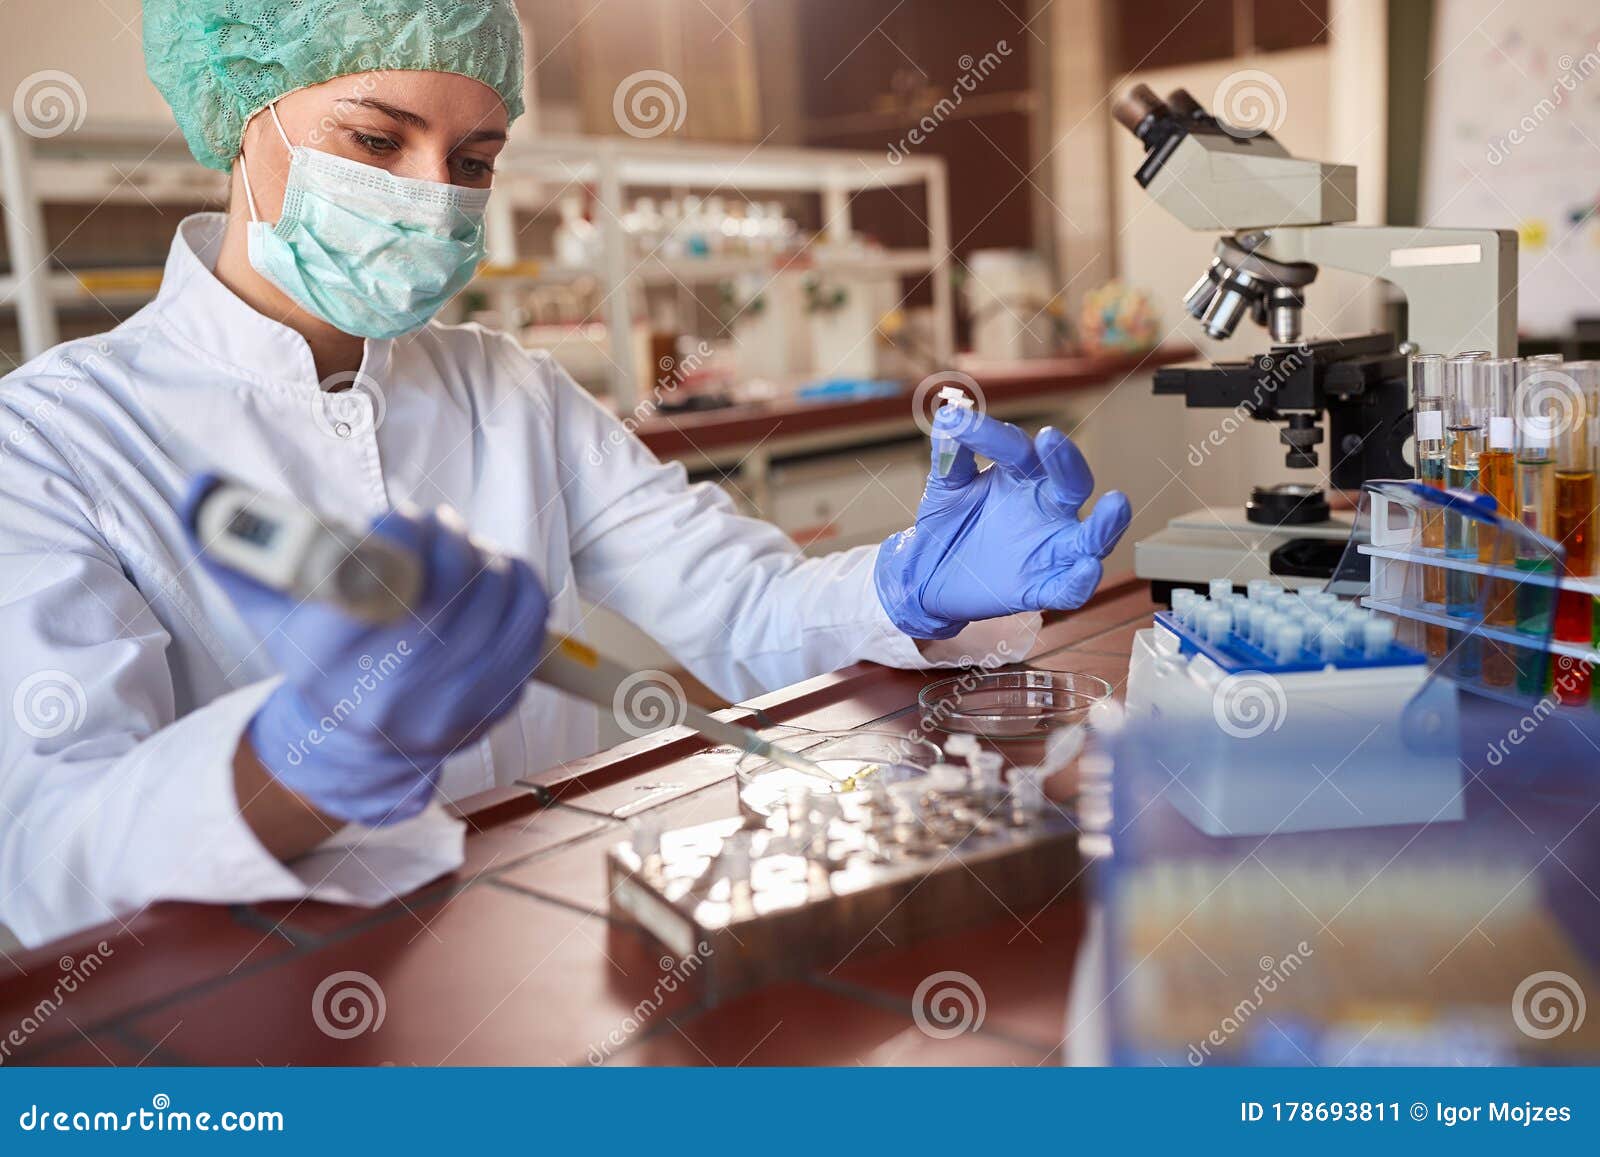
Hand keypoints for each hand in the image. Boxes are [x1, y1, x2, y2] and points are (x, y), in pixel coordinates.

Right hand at [184, 482, 548, 825]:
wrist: (355, 745)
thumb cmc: (314, 657)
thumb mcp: (265, 611)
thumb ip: (229, 548)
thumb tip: (201, 487)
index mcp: (334, 657)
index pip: (381, 572)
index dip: (398, 530)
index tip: (393, 519)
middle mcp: (395, 683)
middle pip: (447, 577)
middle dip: (445, 534)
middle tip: (434, 523)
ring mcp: (455, 696)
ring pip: (493, 592)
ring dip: (483, 554)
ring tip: (462, 548)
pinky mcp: (499, 699)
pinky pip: (531, 620)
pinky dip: (520, 583)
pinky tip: (498, 572)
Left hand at [874, 408, 1131, 638]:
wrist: (926, 576)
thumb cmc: (947, 523)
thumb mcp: (946, 486)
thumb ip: (950, 455)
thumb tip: (949, 416)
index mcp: (1025, 476)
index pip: (1020, 449)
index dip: (992, 437)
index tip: (957, 423)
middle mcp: (1048, 508)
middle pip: (1071, 482)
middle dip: (1065, 461)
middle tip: (1049, 439)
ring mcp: (1051, 549)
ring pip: (1092, 536)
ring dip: (1106, 522)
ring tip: (1115, 502)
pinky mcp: (1043, 587)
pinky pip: (1070, 587)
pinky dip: (1081, 579)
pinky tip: (1088, 567)